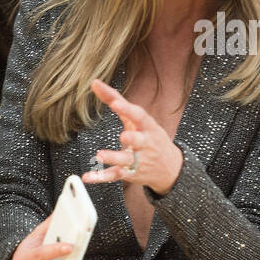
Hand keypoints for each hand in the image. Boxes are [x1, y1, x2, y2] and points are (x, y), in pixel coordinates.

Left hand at [82, 79, 183, 195]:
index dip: (128, 110)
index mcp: (148, 127)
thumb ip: (117, 100)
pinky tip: (89, 176)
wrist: (170, 168)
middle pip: (139, 140)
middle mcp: (145, 144)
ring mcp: (138, 160)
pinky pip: (115, 175)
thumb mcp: (139, 118)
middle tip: (124, 136)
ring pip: (126, 161)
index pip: (140, 116)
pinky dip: (101, 177)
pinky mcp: (130, 174)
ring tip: (100, 155)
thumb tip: (95, 83)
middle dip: (132, 138)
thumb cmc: (151, 137)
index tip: (115, 103)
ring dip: (114, 158)